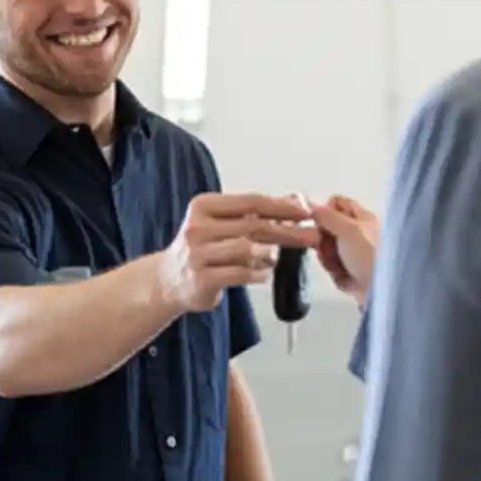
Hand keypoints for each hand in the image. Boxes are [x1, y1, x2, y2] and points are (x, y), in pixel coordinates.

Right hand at [159, 193, 320, 312]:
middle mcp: (197, 227)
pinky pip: (242, 273)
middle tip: (312, 236)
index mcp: (202, 206)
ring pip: (248, 248)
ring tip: (276, 258)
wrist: (168, 280)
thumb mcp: (219, 224)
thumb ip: (251, 214)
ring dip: (270, 253)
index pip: (250, 201)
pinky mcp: (202, 279)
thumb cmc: (201, 249)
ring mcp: (198, 254)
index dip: (281, 206)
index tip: (306, 211)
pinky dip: (259, 273)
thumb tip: (294, 200)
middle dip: (288, 230)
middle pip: (253, 225)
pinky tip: (263, 273)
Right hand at [310, 195, 379, 304]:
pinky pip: (337, 270)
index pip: (337, 204)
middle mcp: (360, 234)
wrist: (389, 291)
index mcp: (362, 217)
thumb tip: (310, 205)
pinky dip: (339, 275)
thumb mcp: (348, 229)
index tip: (317, 223)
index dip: (324, 211)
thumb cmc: (371, 254)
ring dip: (329, 260)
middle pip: (329, 230)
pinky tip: (346, 280)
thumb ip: (327, 216)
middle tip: (325, 248)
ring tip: (339, 268)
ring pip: (330, 251)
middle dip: (323, 241)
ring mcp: (358, 255)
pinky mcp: (356, 274)